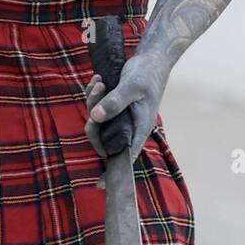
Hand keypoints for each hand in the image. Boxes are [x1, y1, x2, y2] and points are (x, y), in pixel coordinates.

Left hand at [83, 51, 169, 166]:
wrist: (152, 60)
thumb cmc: (147, 75)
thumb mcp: (132, 86)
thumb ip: (116, 101)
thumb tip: (96, 116)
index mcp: (139, 128)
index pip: (125, 156)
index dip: (113, 171)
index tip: (100, 185)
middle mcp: (129, 127)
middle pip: (103, 137)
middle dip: (94, 120)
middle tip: (97, 92)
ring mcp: (120, 118)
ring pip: (97, 121)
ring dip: (93, 101)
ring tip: (99, 82)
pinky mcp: (113, 107)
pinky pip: (96, 108)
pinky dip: (93, 95)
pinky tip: (97, 80)